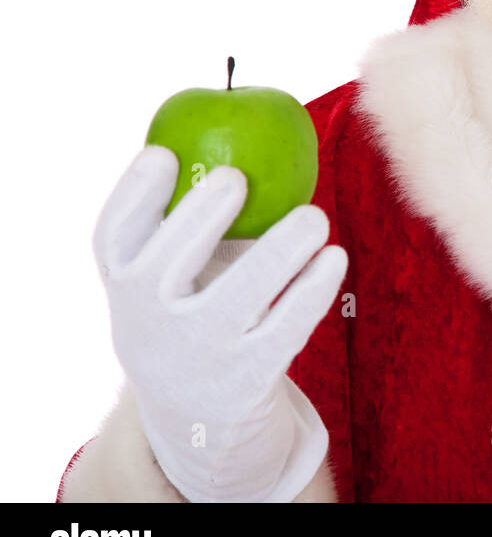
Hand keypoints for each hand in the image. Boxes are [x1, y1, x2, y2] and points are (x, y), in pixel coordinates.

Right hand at [92, 144, 346, 500]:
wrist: (199, 410)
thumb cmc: (192, 307)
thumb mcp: (169, 273)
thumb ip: (186, 218)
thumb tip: (234, 125)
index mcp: (125, 287)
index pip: (113, 240)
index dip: (132, 195)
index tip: (164, 153)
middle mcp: (151, 325)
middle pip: (167, 268)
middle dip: (198, 220)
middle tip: (236, 176)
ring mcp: (199, 355)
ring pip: (237, 300)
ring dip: (278, 253)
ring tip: (313, 216)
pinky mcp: (247, 378)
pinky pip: (285, 329)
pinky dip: (312, 291)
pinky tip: (334, 257)